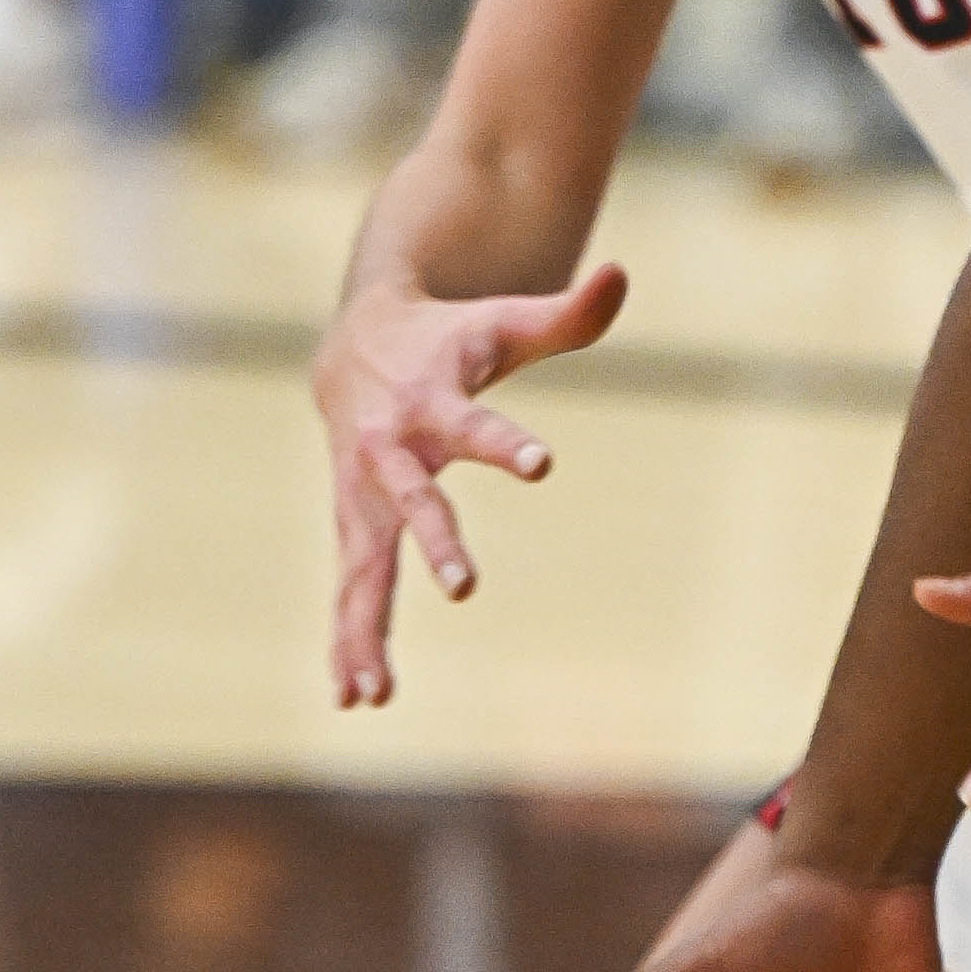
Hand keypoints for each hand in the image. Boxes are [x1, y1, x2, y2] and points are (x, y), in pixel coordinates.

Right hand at [318, 262, 629, 706]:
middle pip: (416, 503)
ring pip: (363, 567)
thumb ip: (568, 313)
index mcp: (432, 405)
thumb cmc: (448, 339)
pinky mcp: (353, 527)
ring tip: (376, 693)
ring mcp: (364, 498)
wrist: (354, 347)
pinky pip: (349, 589)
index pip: (477, 424)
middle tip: (466, 587)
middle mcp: (390, 455)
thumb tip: (621, 274)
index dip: (508, 441)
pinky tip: (355, 696)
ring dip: (368, 627)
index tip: (543, 462)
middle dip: (437, 543)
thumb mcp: (505, 322)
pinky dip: (349, 640)